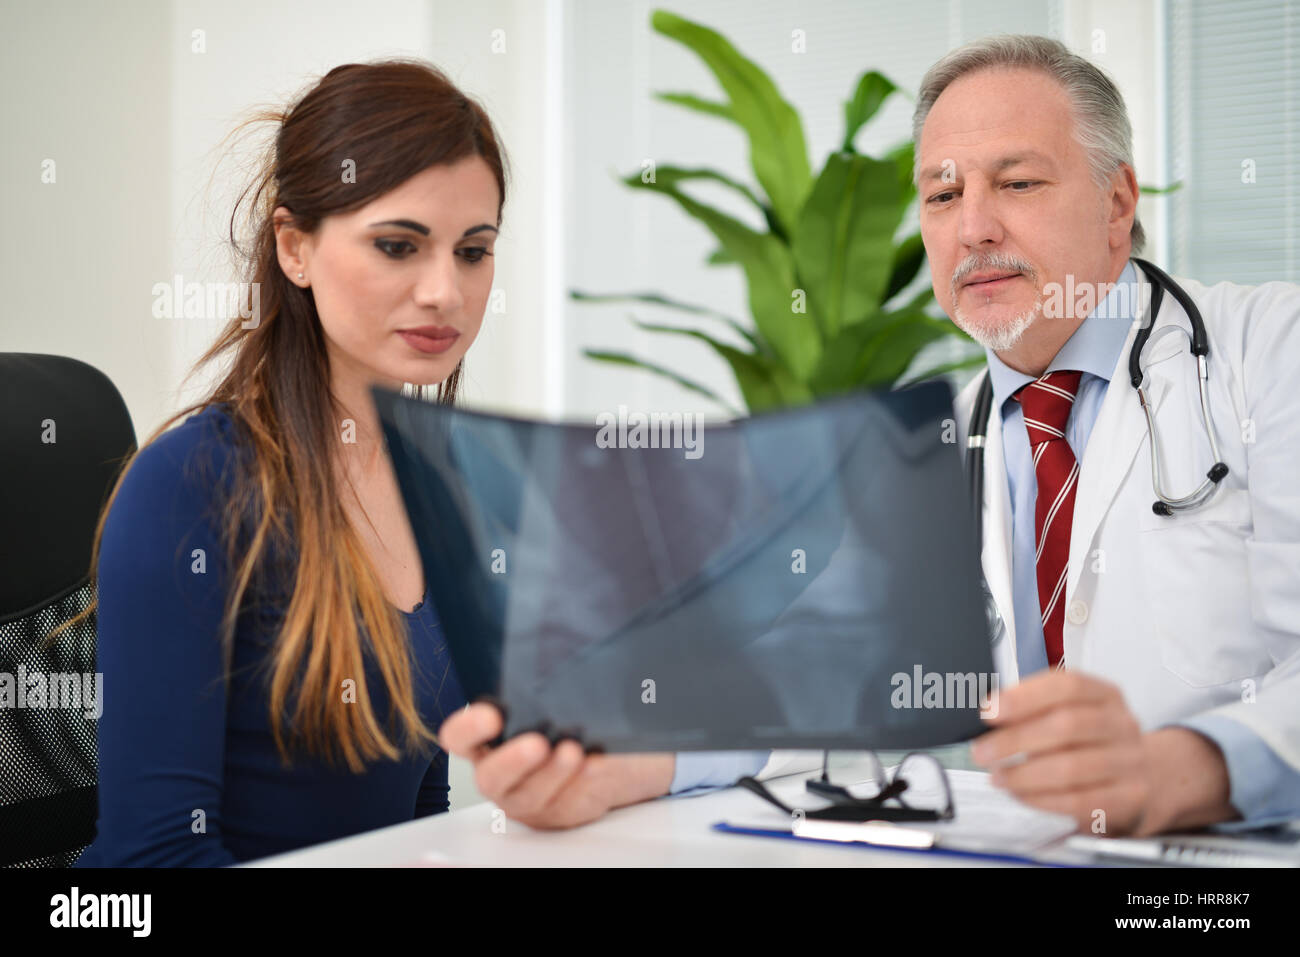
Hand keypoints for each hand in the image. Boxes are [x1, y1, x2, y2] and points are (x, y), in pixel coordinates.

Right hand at [437, 703, 675, 829]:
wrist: (602, 757)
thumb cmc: (564, 723)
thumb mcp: (547, 704)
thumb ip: (539, 693)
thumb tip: (550, 654)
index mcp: (486, 742)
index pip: (459, 738)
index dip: (467, 729)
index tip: (491, 716)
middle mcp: (500, 774)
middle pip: (490, 777)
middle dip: (512, 761)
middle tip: (537, 744)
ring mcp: (527, 798)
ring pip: (531, 795)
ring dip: (553, 773)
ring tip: (573, 751)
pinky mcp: (558, 813)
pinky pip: (568, 804)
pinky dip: (583, 783)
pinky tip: (596, 764)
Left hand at [971, 671, 1237, 835]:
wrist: (1148, 779)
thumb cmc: (1093, 743)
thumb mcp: (1072, 714)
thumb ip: (1036, 709)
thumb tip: (989, 714)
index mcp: (1104, 695)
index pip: (1067, 685)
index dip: (1025, 697)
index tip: (989, 710)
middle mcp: (1121, 724)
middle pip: (1068, 725)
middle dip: (1016, 739)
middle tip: (982, 751)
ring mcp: (1130, 762)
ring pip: (1072, 766)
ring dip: (1025, 774)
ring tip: (998, 777)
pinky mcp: (1129, 798)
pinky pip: (1080, 800)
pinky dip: (1043, 799)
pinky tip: (1022, 796)